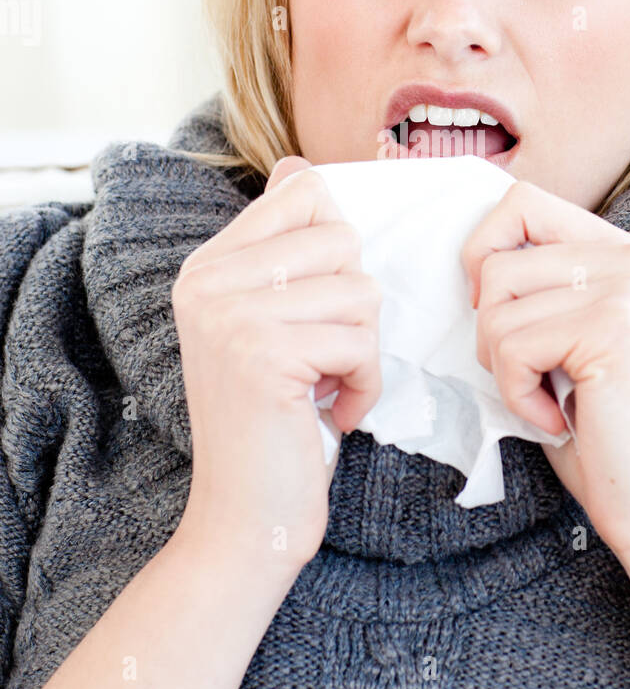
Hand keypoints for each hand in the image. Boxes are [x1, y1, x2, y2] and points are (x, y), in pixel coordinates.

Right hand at [171, 156, 383, 575]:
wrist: (245, 522)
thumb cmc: (274, 424)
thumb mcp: (272, 324)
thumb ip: (284, 249)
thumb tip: (300, 166)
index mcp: (207, 266)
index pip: (305, 193)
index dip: (337, 251)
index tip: (319, 307)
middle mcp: (207, 280)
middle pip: (342, 239)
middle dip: (353, 308)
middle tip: (319, 357)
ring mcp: (229, 314)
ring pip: (359, 291)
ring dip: (361, 351)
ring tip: (322, 387)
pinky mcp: (262, 353)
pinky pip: (360, 340)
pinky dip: (363, 385)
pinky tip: (329, 413)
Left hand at [460, 180, 629, 561]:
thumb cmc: (606, 433)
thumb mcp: (571, 337)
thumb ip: (543, 285)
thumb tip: (474, 253)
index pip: (524, 201)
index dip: (485, 252)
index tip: (497, 312)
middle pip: (500, 260)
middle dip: (491, 329)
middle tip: (533, 374)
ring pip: (497, 305)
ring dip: (504, 367)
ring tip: (550, 398)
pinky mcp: (614, 328)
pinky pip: (511, 346)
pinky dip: (517, 394)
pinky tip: (559, 418)